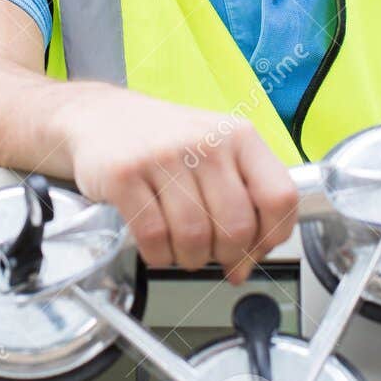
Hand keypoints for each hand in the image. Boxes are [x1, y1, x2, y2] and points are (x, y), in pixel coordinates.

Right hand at [51, 85, 298, 283]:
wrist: (100, 116)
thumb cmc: (164, 143)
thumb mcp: (216, 153)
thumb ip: (242, 202)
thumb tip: (246, 265)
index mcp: (238, 136)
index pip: (280, 197)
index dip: (272, 236)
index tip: (257, 250)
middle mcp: (205, 141)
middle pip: (237, 226)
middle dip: (226, 256)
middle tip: (213, 255)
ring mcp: (163, 156)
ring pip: (195, 236)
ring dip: (191, 258)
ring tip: (182, 249)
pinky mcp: (125, 174)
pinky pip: (153, 236)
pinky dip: (158, 255)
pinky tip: (157, 245)